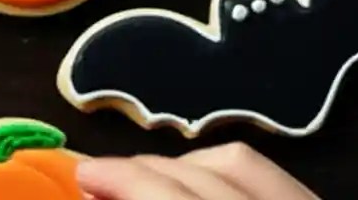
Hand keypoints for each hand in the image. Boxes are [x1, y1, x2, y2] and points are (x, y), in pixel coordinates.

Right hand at [78, 143, 318, 199]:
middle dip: (144, 169)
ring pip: (241, 162)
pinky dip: (227, 173)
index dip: (119, 177)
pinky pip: (274, 178)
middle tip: (102, 179)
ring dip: (184, 163)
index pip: (169, 196)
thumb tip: (100, 195)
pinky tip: (201, 190)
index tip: (84, 175)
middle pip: (203, 172)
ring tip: (150, 180)